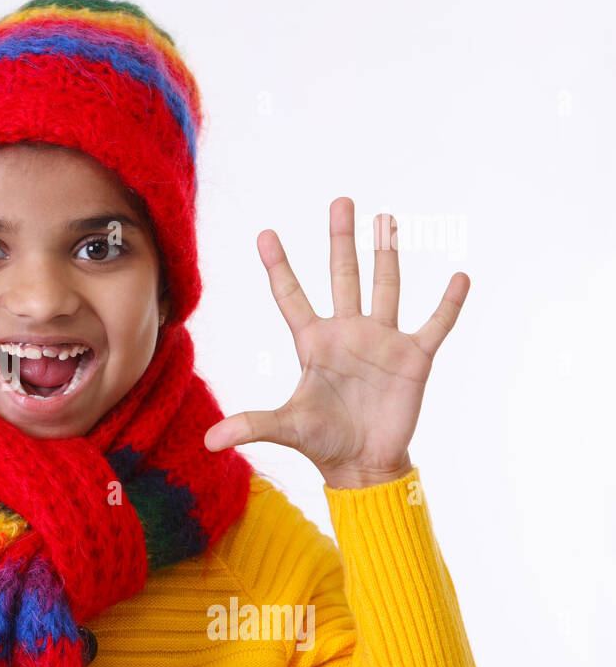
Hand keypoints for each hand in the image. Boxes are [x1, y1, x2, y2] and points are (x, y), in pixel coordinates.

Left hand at [204, 197, 468, 488]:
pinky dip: (448, 303)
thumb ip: (250, 425)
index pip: (291, 296)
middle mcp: (347, 333)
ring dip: (387, 254)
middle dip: (341, 240)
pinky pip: (435, 324)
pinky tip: (459, 276)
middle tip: (340, 201)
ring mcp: (382, 342)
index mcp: (313, 343)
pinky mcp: (414, 358)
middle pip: (342, 276)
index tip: (265, 233)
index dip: (279, 266)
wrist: (363, 464)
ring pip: (385, 287)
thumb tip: (208, 441)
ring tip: (386, 219)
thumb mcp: (285, 428)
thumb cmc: (322, 442)